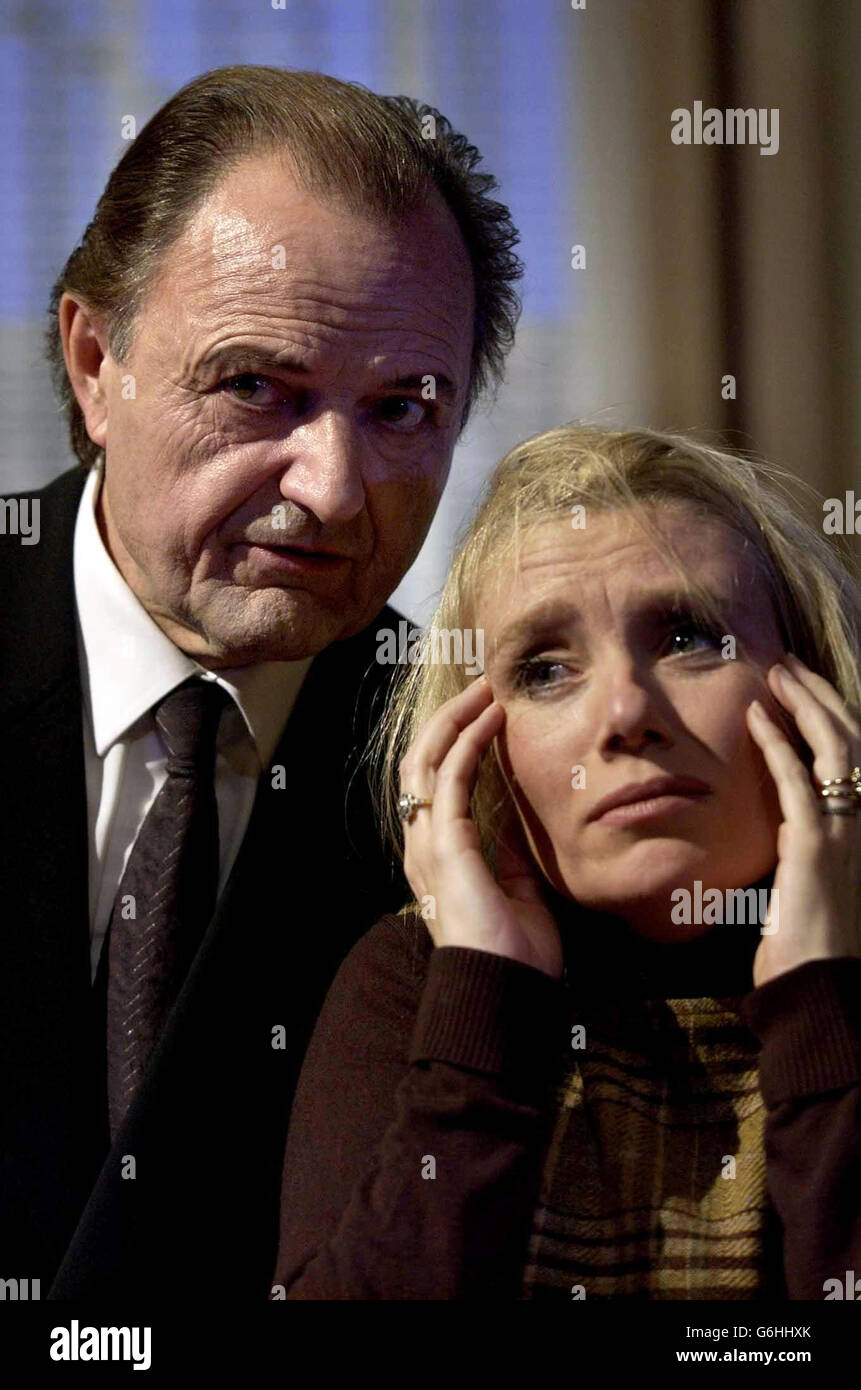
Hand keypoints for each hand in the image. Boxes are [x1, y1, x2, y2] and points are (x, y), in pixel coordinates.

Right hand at [398, 677, 562, 978]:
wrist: (505, 986)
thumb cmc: (514, 950)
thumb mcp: (514, 886)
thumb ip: (507, 850)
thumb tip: (516, 814)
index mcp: (434, 854)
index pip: (431, 783)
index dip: (451, 743)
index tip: (483, 713)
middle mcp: (421, 843)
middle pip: (418, 762)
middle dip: (447, 721)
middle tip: (481, 689)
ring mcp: (427, 841)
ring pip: (426, 760)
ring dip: (455, 719)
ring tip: (485, 690)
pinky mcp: (445, 842)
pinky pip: (451, 777)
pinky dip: (469, 741)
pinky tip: (491, 719)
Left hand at [745, 652, 860, 987]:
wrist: (821, 986)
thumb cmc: (812, 945)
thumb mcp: (814, 884)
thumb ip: (808, 847)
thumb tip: (790, 825)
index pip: (856, 754)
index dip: (832, 715)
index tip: (803, 689)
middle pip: (851, 737)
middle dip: (820, 695)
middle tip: (787, 665)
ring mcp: (850, 829)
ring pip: (833, 745)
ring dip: (804, 703)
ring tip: (775, 674)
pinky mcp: (818, 841)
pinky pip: (795, 778)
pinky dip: (775, 743)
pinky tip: (755, 718)